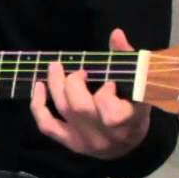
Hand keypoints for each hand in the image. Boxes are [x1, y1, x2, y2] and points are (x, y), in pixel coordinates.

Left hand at [29, 28, 150, 159]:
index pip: (112, 114)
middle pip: (80, 108)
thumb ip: (127, 58)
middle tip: (79, 72)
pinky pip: (47, 126)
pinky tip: (40, 87)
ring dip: (55, 85)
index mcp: (130, 121)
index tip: (110, 83)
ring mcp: (87, 142)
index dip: (106, 95)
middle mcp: (107, 135)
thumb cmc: (135, 106)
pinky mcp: (71, 143)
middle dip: (74, 83)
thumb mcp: (139, 83)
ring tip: (55, 68)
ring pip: (64, 111)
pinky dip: (38, 105)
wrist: (129, 143)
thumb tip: (116, 34)